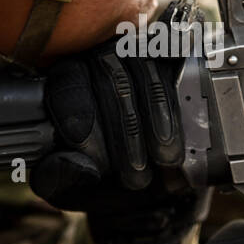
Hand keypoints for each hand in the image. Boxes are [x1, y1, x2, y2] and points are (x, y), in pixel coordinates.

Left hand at [30, 0, 204, 243]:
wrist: (162, 193)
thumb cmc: (111, 184)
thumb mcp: (79, 190)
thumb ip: (60, 180)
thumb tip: (59, 163)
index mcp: (72, 84)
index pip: (67, 75)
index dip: (70, 102)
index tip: (74, 136)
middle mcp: (104, 60)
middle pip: (110, 72)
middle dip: (122, 130)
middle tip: (133, 176)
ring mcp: (143, 52)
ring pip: (146, 67)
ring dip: (155, 123)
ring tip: (161, 166)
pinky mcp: (181, 54)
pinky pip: (179, 51)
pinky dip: (180, 89)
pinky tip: (184, 123)